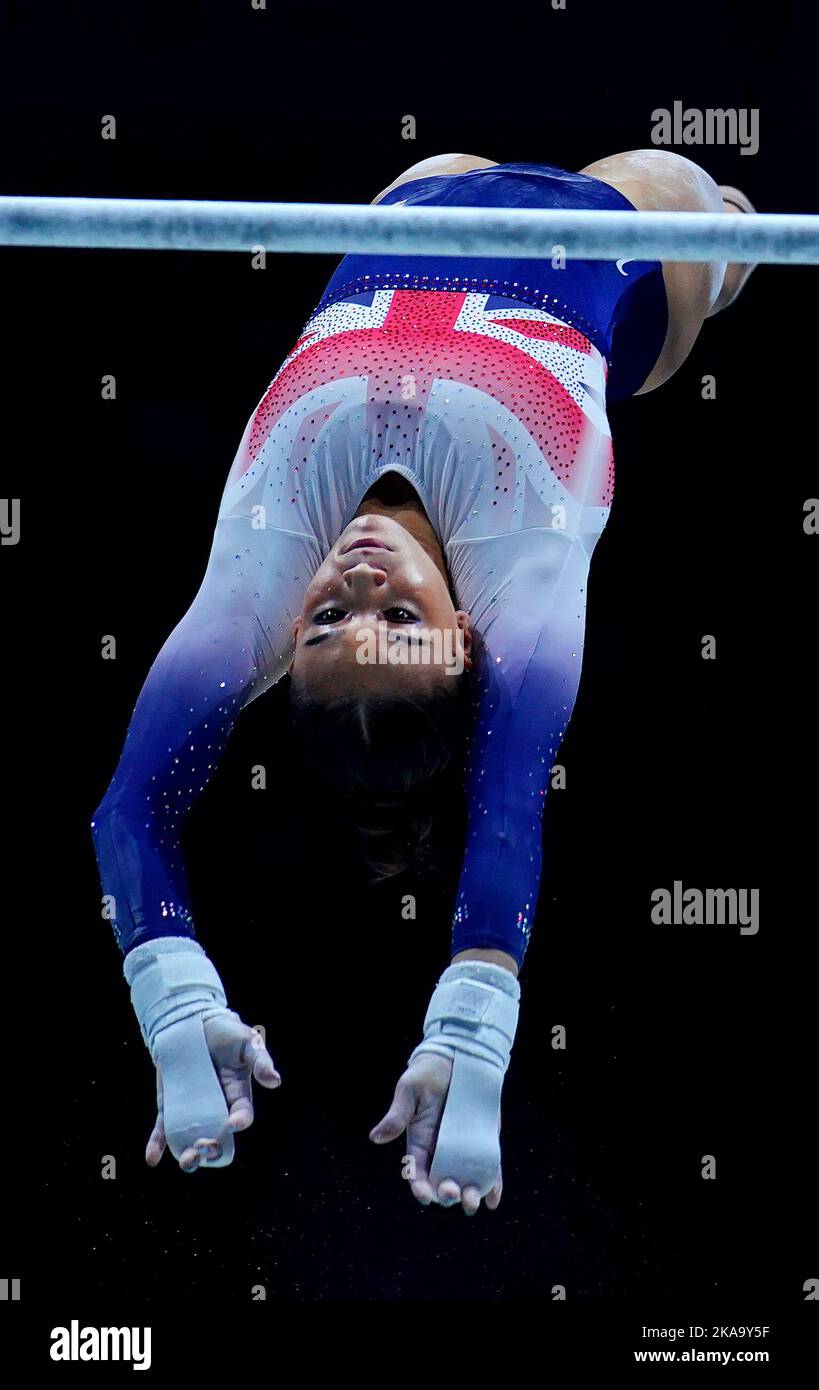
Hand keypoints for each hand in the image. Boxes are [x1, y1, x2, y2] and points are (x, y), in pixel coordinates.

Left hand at [146, 1014, 280, 1172]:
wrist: (192, 1020)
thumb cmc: (225, 1031)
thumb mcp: (247, 1042)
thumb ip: (260, 1061)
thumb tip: (275, 1081)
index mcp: (237, 1095)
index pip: (241, 1116)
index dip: (238, 1123)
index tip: (232, 1124)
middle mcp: (215, 1108)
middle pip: (217, 1137)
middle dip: (213, 1148)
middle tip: (204, 1146)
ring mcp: (191, 1109)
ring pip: (191, 1139)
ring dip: (188, 1154)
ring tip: (187, 1161)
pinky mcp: (168, 1105)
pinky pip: (163, 1129)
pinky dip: (157, 1145)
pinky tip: (152, 1158)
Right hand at [369, 1052, 502, 1214]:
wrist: (456, 1056)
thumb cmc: (428, 1072)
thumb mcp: (409, 1091)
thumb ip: (396, 1115)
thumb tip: (375, 1137)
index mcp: (420, 1141)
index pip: (418, 1171)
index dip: (420, 1187)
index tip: (425, 1196)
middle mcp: (441, 1150)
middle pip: (443, 1181)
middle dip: (447, 1194)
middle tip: (453, 1192)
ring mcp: (464, 1147)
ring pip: (466, 1180)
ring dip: (469, 1196)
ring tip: (472, 1202)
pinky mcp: (484, 1141)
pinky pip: (489, 1168)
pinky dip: (492, 1186)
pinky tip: (494, 1200)